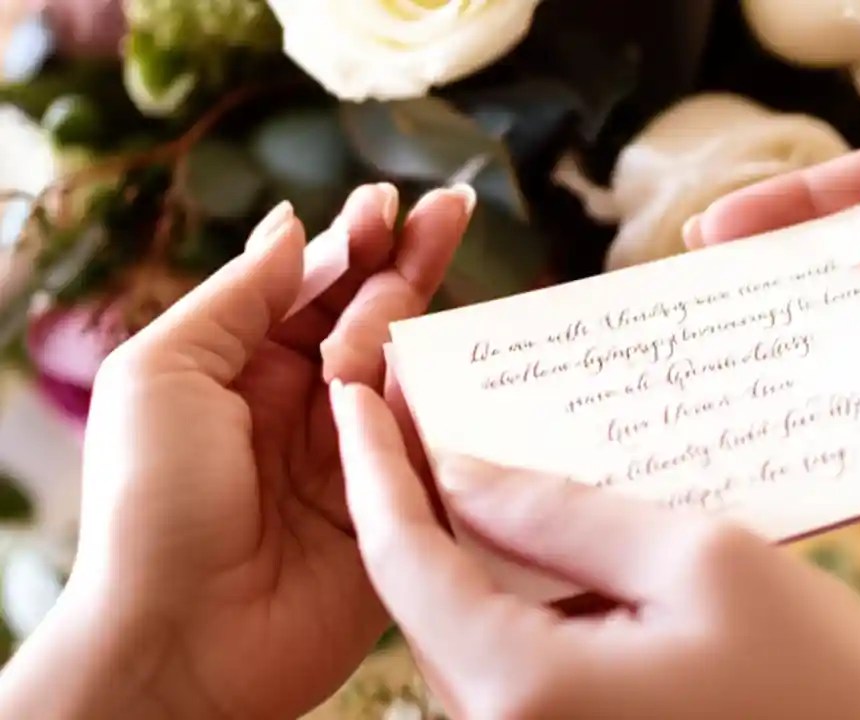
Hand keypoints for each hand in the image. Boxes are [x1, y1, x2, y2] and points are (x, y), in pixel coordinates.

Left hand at [0, 184, 469, 718]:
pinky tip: (464, 355)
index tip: (391, 202)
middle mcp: (305, 405)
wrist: (183, 639)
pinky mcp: (397, 504)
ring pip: (409, 369)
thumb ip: (238, 297)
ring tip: (432, 270)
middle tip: (455, 205)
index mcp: (243, 369)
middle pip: (372, 315)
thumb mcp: (163, 373)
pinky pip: (434, 440)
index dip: (354, 241)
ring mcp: (355, 455)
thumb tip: (296, 225)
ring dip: (422, 317)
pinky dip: (448, 398)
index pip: (312, 289)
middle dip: (410, 258)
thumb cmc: (153, 503)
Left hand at [329, 382, 859, 719]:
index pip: (404, 559)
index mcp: (521, 686)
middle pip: (428, 596)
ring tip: (493, 450)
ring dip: (475, 541)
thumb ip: (566, 514)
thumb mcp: (701, 563)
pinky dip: (520, 591)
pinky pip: (517, 660)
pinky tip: (555, 533)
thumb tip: (461, 470)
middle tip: (434, 400)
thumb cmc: (820, 690)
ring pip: (471, 626)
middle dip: (424, 495)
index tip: (354, 388)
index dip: (373, 464)